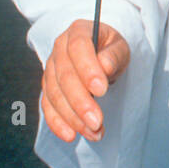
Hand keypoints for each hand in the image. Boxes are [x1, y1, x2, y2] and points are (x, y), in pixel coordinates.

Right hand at [40, 20, 130, 142]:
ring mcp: (50, 69)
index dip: (88, 69)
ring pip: (55, 95)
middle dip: (81, 102)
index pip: (79, 47)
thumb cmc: (111, 50)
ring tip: (94, 132)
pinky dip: (57, 123)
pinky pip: (47, 106)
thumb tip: (105, 67)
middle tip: (97, 122)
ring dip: (72, 117)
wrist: (100, 54)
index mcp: (78, 32)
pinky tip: (71, 136)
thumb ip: (114, 55)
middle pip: (65, 76)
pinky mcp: (48, 88)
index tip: (101, 90)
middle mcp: (59, 49)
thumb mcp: (120, 47)